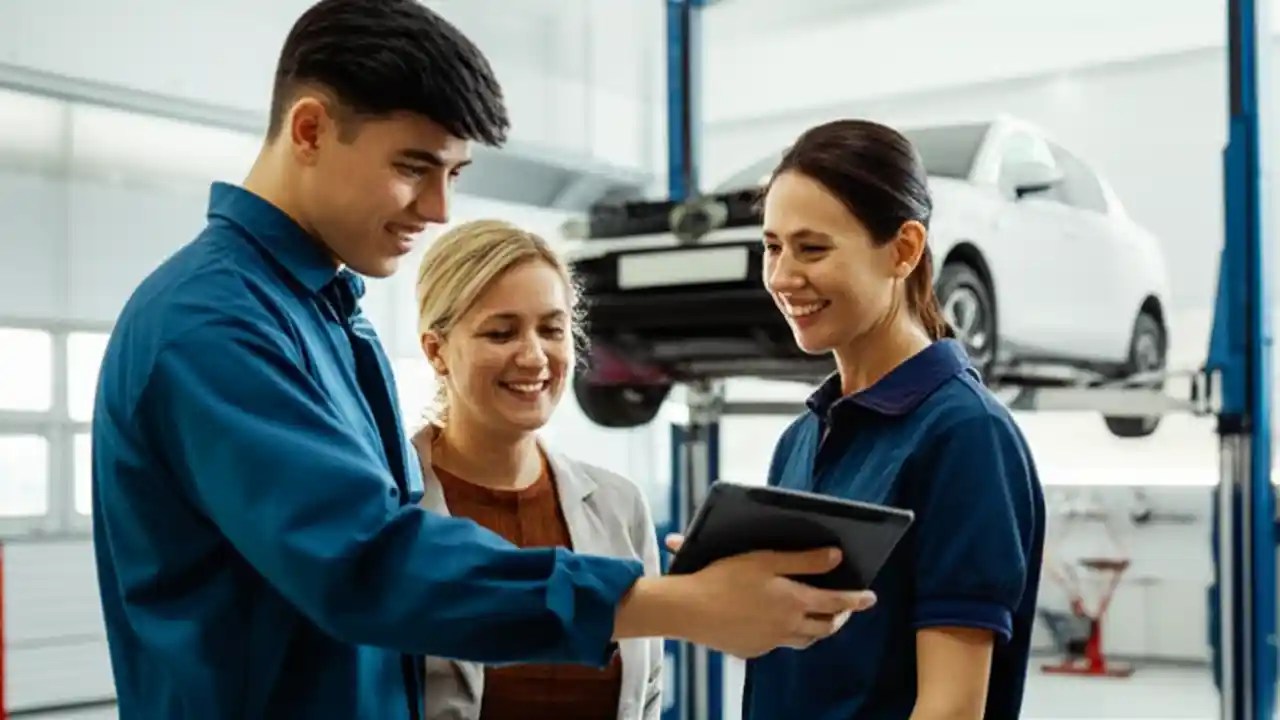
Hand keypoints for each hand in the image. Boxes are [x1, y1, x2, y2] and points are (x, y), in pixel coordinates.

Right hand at [657, 533, 873, 657]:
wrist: (687, 609)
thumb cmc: (723, 578)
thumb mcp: (766, 560)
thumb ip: (804, 560)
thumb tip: (836, 557)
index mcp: (793, 601)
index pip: (836, 601)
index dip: (856, 599)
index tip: (870, 597)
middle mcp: (787, 627)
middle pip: (825, 626)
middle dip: (840, 616)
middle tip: (846, 609)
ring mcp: (769, 642)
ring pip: (804, 639)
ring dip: (817, 628)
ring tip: (819, 618)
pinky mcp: (751, 650)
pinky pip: (778, 643)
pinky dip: (787, 633)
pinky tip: (777, 622)